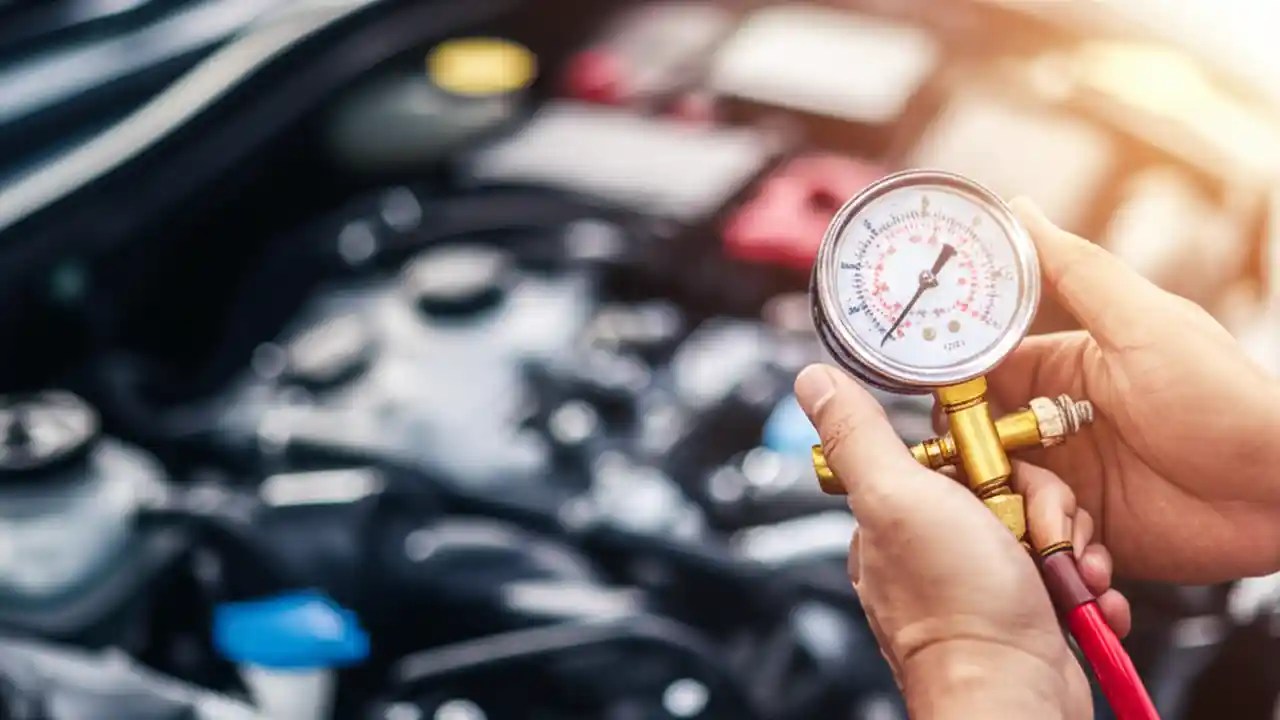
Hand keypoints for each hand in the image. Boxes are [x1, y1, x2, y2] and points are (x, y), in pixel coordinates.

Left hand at [795, 364, 1127, 719]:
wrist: (1015, 692)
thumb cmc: (957, 606)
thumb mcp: (896, 497)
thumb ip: (858, 435)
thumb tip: (815, 380)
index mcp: (894, 520)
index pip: (952, 456)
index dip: (991, 461)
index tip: (1005, 481)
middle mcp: (934, 550)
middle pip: (1006, 488)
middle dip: (1043, 506)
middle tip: (1038, 533)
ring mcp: (981, 582)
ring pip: (1045, 527)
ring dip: (1071, 546)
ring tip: (1066, 574)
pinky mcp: (1026, 610)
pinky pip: (1067, 573)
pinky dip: (1085, 585)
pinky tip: (1083, 599)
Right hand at [984, 199, 1279, 582]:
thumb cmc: (1225, 399)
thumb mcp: (1142, 326)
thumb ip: (1075, 269)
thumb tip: (1016, 207)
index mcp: (1060, 368)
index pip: (977, 373)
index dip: (952, 391)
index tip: (945, 415)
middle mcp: (1055, 423)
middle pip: (978, 441)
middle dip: (981, 468)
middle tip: (1005, 484)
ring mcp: (1071, 479)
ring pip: (1003, 496)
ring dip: (1023, 515)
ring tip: (1065, 524)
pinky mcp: (1089, 531)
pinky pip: (1042, 539)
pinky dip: (1055, 547)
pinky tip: (1088, 550)